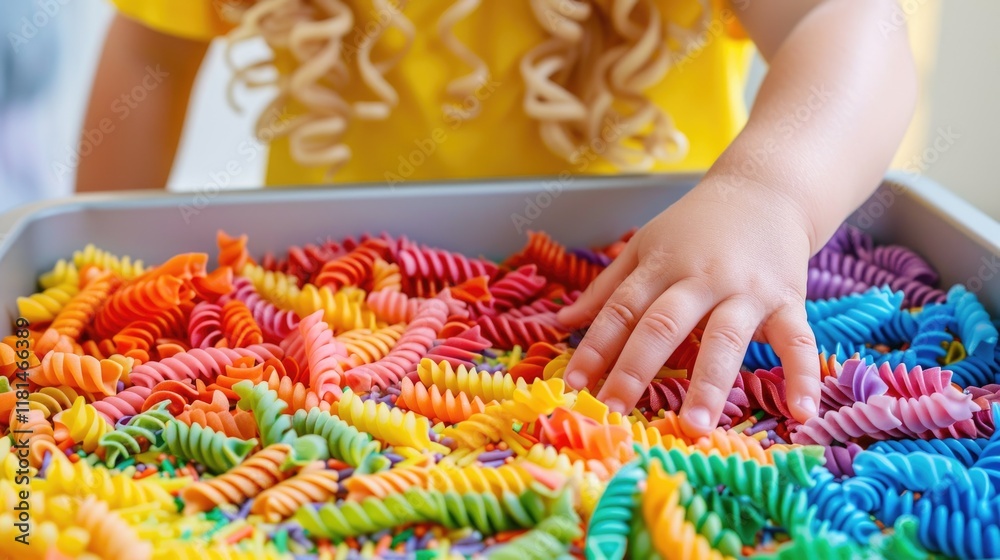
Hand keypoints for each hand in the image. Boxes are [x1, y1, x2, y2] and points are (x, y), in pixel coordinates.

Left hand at [557, 176, 821, 435]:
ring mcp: (747, 290)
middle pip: (663, 325)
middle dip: (636, 369)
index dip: (595, 347)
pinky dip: (801, 375)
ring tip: (694, 426)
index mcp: (661, 264)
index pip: (621, 310)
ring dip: (709, 384)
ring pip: (725, 338)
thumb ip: (607, 287)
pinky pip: (797, 341)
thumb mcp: (646, 245)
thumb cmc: (697, 225)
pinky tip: (800, 412)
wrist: (767, 188)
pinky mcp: (788, 299)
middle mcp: (701, 278)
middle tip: (615, 411)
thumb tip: (562, 323)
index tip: (574, 385)